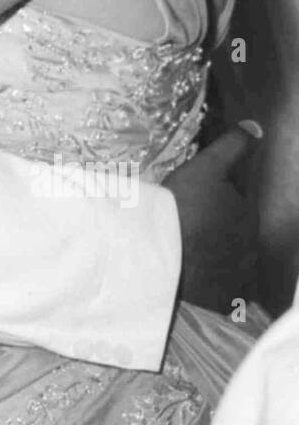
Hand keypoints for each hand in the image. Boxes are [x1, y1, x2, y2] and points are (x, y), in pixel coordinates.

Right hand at [165, 121, 261, 315]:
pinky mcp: (222, 297)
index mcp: (246, 212)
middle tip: (186, 223)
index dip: (213, 197)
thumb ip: (232, 147)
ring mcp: (236, 272)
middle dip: (216, 226)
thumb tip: (257, 127)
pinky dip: (208, 279)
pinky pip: (218, 286)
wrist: (166, 259)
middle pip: (232, 230)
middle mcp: (249, 243)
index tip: (192, 199)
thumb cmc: (185, 209)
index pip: (234, 201)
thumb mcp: (205, 168)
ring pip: (225, 257)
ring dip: (211, 252)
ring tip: (184, 249)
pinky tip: (189, 275)